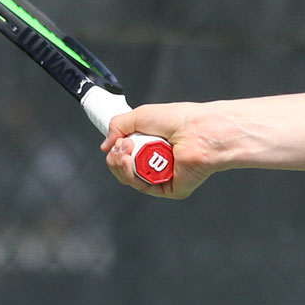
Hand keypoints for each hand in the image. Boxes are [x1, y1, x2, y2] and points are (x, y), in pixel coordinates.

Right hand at [101, 102, 223, 199]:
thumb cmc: (180, 119)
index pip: (125, 155)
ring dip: (120, 165)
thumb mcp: (140, 115)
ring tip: (126, 151)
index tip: (114, 141)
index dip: (116, 150)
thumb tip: (106, 145)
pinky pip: (145, 188)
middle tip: (122, 145)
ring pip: (130, 179)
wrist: (199, 130)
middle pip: (124, 169)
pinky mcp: (171, 188)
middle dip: (115, 158)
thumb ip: (117, 126)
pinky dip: (133, 176)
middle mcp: (158, 161)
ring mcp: (164, 176)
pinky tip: (131, 162)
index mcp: (153, 144)